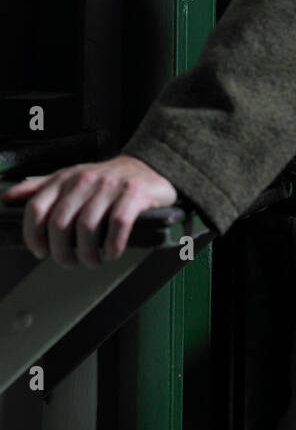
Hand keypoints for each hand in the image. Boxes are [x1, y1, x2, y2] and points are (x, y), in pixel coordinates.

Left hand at [3, 155, 178, 267]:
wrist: (148, 167)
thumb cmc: (107, 180)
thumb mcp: (71, 178)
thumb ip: (40, 188)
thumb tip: (8, 199)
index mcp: (65, 179)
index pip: (36, 208)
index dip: (33, 236)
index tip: (41, 251)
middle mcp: (85, 180)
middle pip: (60, 224)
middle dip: (62, 253)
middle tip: (70, 262)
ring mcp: (110, 186)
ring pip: (87, 227)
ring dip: (88, 254)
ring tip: (92, 261)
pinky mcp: (134, 193)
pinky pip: (118, 224)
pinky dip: (113, 245)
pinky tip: (112, 252)